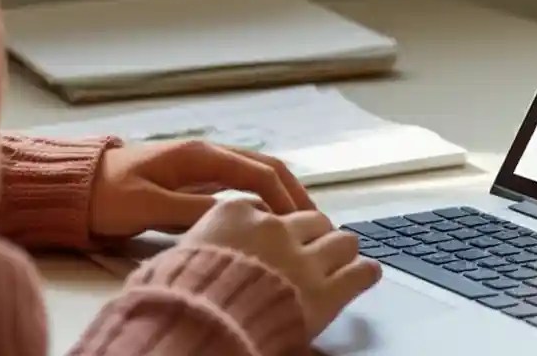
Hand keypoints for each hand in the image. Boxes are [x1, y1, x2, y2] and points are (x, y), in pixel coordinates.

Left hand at [90, 140, 314, 238]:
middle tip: (316, 220)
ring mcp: (202, 164)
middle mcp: (207, 154)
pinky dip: (263, 195)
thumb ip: (192, 211)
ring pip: (256, 173)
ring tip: (301, 219)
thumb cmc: (106, 196)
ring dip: (282, 192)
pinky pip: (240, 183)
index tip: (303, 221)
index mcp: (200, 156)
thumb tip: (237, 216)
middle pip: (266, 166)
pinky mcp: (195, 177)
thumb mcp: (148, 206)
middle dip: (294, 191)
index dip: (285, 196)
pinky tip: (270, 215)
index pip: (258, 172)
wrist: (74, 187)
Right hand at [182, 200, 381, 338]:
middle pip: (312, 220)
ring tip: (341, 262)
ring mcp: (304, 259)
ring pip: (343, 240)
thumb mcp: (171, 259)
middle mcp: (274, 229)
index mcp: (235, 214)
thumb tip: (194, 250)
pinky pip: (361, 272)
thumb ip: (200, 244)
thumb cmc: (172, 301)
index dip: (277, 226)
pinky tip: (365, 275)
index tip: (278, 237)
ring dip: (340, 252)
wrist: (191, 329)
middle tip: (313, 253)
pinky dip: (365, 273)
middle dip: (314, 236)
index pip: (270, 207)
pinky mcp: (325, 291)